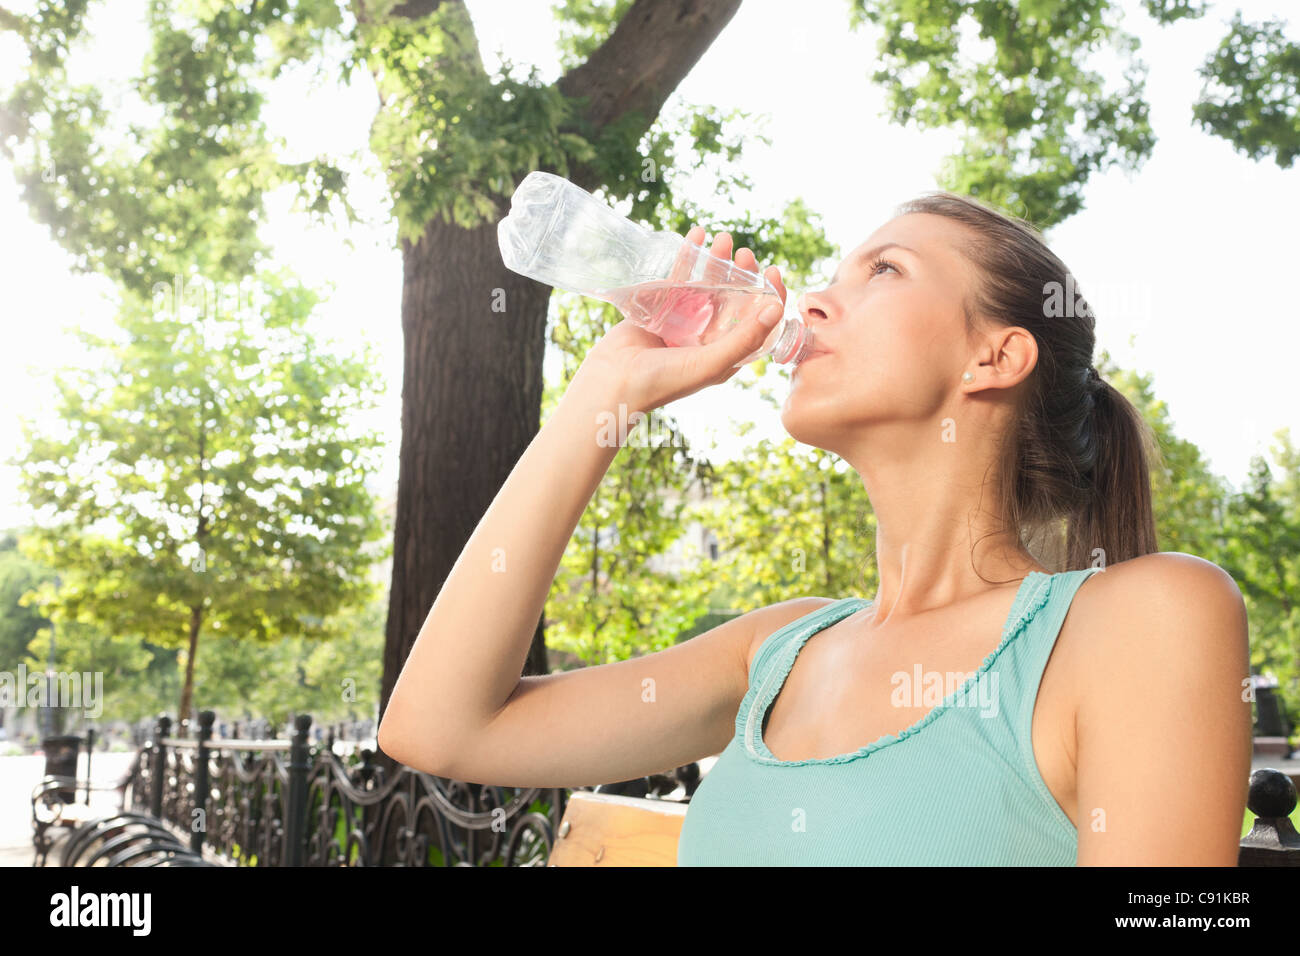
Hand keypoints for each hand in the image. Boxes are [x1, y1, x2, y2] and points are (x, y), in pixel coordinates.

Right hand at [569, 225, 787, 412]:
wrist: (613, 381)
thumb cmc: (663, 381)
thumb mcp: (710, 363)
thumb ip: (744, 339)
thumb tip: (776, 309)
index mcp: (726, 354)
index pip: (757, 322)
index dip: (769, 297)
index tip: (772, 271)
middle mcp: (709, 337)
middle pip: (735, 299)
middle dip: (744, 274)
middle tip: (745, 254)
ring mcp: (685, 320)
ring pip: (708, 285)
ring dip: (718, 261)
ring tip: (724, 238)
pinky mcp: (662, 307)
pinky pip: (680, 277)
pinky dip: (690, 256)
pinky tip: (697, 235)